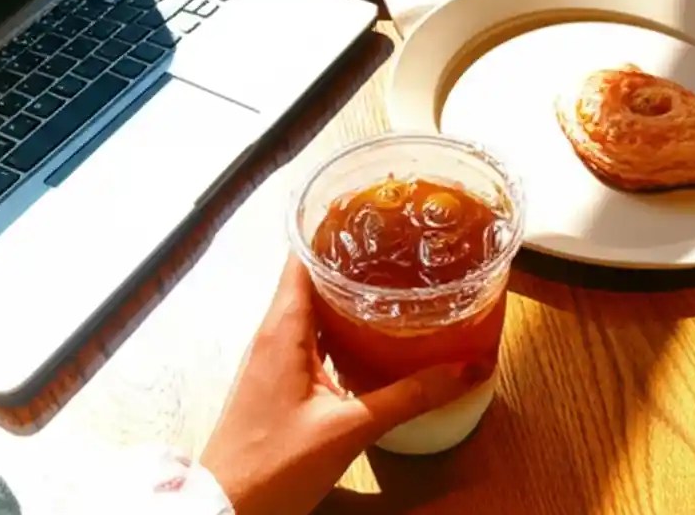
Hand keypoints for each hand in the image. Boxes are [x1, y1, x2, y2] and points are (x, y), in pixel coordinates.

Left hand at [200, 255, 489, 514]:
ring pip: (312, 306)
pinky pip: (311, 337)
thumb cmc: (272, 468)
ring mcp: (273, 357)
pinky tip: (373, 335)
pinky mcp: (279, 380)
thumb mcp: (350, 428)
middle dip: (354, 256)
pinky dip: (342, 326)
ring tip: (394, 279)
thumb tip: (467, 367)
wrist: (228, 511)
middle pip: (312, 274)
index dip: (335, 227)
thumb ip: (410, 396)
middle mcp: (272, 333)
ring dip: (349, 292)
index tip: (374, 210)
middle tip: (400, 242)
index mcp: (281, 328)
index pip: (303, 254)